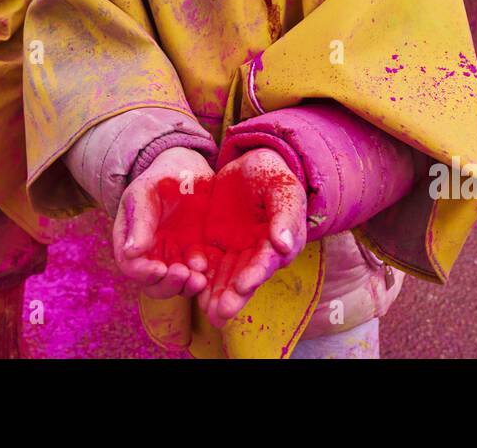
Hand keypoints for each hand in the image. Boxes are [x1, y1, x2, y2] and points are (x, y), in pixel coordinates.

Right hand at [112, 147, 213, 299]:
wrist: (191, 169)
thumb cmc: (163, 175)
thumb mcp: (147, 189)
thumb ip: (140, 218)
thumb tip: (132, 253)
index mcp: (131, 238)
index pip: (131, 266)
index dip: (143, 273)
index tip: (160, 270)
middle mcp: (151, 253)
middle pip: (153, 283)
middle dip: (168, 285)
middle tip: (185, 275)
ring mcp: (174, 256)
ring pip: (176, 284)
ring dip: (186, 285)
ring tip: (199, 277)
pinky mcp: (196, 255)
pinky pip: (198, 274)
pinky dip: (203, 275)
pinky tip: (208, 265)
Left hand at [197, 148, 306, 328]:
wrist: (250, 164)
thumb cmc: (272, 175)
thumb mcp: (283, 189)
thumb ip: (285, 215)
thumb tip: (283, 245)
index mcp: (280, 242)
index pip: (266, 261)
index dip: (255, 275)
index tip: (242, 287)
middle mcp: (259, 252)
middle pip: (245, 277)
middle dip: (233, 295)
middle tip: (219, 313)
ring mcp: (238, 249)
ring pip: (227, 276)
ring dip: (217, 293)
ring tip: (206, 310)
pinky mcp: (218, 243)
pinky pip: (209, 262)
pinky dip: (202, 275)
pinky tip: (192, 288)